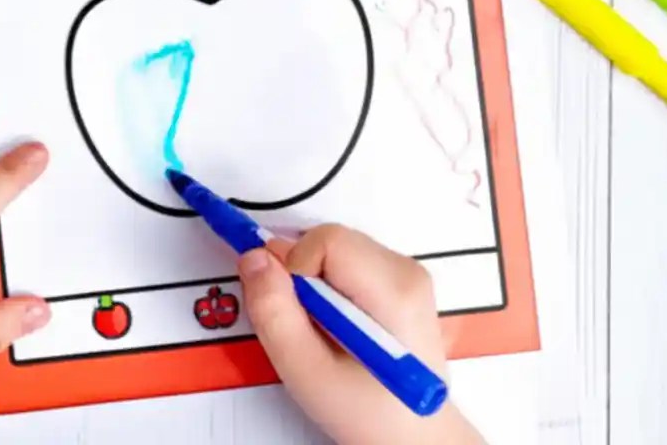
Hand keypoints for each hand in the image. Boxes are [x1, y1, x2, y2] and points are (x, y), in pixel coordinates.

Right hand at [238, 225, 483, 444]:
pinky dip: (328, 286)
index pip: (327, 241)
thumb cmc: (367, 412)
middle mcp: (407, 273)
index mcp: (394, 293)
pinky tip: (337, 326)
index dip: (293, 267)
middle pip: (329, 241)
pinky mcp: (400, 279)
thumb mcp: (306, 372)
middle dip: (302, 276)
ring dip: (314, 283)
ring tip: (325, 331)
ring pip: (334, 249)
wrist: (413, 434)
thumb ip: (274, 313)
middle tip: (306, 327)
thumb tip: (253, 259)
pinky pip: (346, 260)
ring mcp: (407, 274)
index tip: (290, 309)